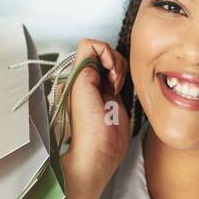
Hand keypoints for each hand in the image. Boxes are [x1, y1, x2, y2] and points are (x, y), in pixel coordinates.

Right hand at [61, 38, 130, 198]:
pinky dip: (106, 51)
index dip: (119, 69)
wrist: (97, 154)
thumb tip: (118, 78)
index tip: (121, 86)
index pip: (107, 65)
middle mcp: (82, 82)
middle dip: (118, 63)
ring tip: (115, 81)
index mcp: (91, 90)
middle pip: (104, 54)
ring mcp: (78, 78)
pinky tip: (112, 71)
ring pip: (98, 47)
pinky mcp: (78, 75)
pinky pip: (89, 44)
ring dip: (115, 59)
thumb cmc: (107, 141)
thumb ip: (113, 91)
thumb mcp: (117, 109)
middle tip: (118, 84)